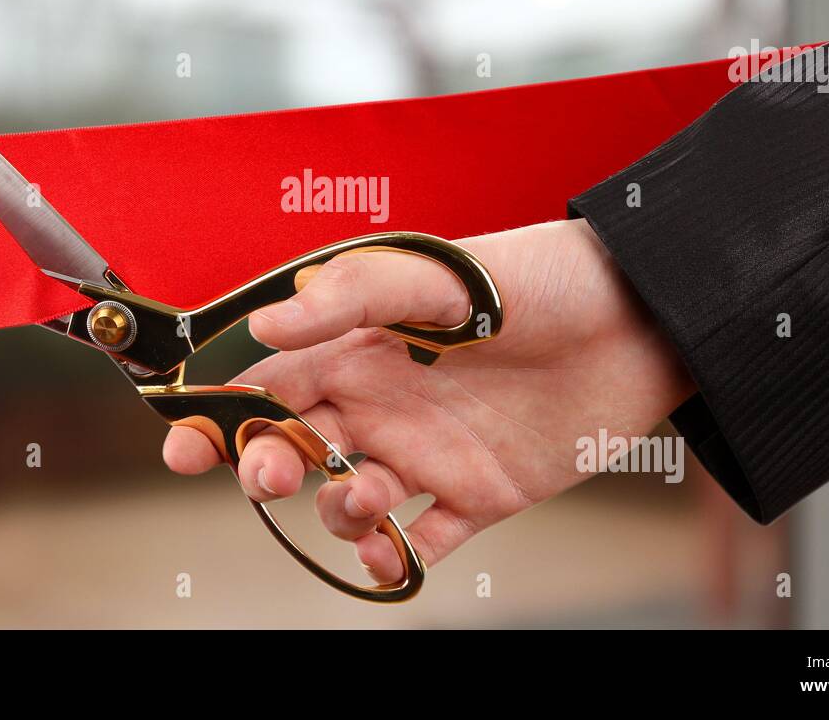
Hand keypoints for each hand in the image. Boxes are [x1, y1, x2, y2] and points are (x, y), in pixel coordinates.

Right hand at [161, 219, 694, 581]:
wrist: (645, 319)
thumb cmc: (542, 278)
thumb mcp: (440, 272)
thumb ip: (351, 296)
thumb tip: (267, 326)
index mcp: (365, 345)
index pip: (272, 382)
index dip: (222, 413)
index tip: (183, 446)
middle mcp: (389, 400)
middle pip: (298, 446)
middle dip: (264, 466)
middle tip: (265, 473)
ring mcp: (433, 450)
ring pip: (352, 498)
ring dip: (337, 510)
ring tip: (361, 498)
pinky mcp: (482, 492)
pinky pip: (424, 538)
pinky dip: (398, 556)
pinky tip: (393, 553)